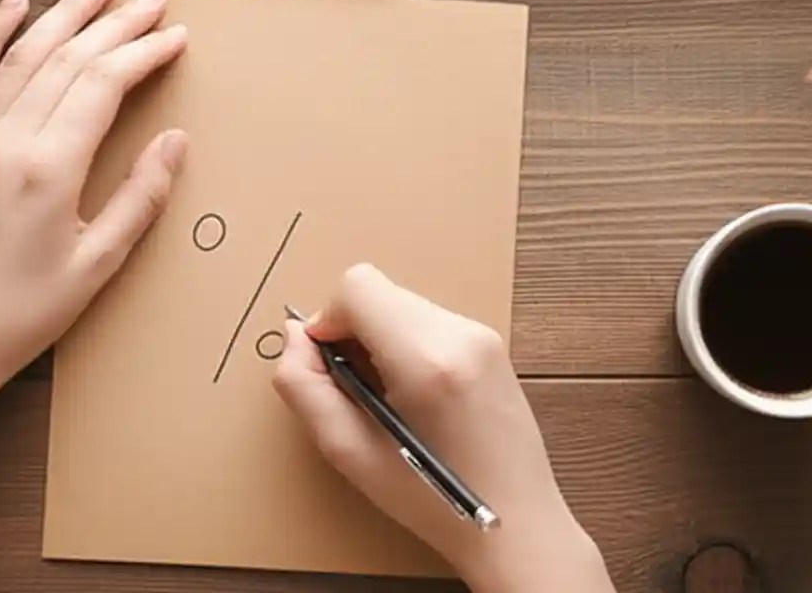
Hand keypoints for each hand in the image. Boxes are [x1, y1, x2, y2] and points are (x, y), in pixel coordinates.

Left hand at [0, 0, 188, 412]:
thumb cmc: (19, 315)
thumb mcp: (96, 266)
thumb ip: (139, 198)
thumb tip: (174, 140)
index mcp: (50, 168)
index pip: (104, 84)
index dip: (142, 52)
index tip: (175, 35)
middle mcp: (6, 137)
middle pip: (68, 58)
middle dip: (115, 22)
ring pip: (22, 53)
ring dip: (63, 12)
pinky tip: (14, 3)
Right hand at [273, 264, 613, 592]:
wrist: (516, 524)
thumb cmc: (433, 501)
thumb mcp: (348, 451)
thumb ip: (305, 386)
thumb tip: (295, 336)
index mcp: (426, 358)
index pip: (358, 287)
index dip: (328, 320)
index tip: (329, 365)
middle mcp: (460, 334)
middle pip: (379, 292)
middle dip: (353, 331)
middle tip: (357, 390)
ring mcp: (484, 335)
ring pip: (403, 305)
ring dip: (380, 340)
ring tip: (388, 400)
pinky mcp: (494, 344)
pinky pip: (429, 322)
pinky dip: (406, 346)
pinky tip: (415, 398)